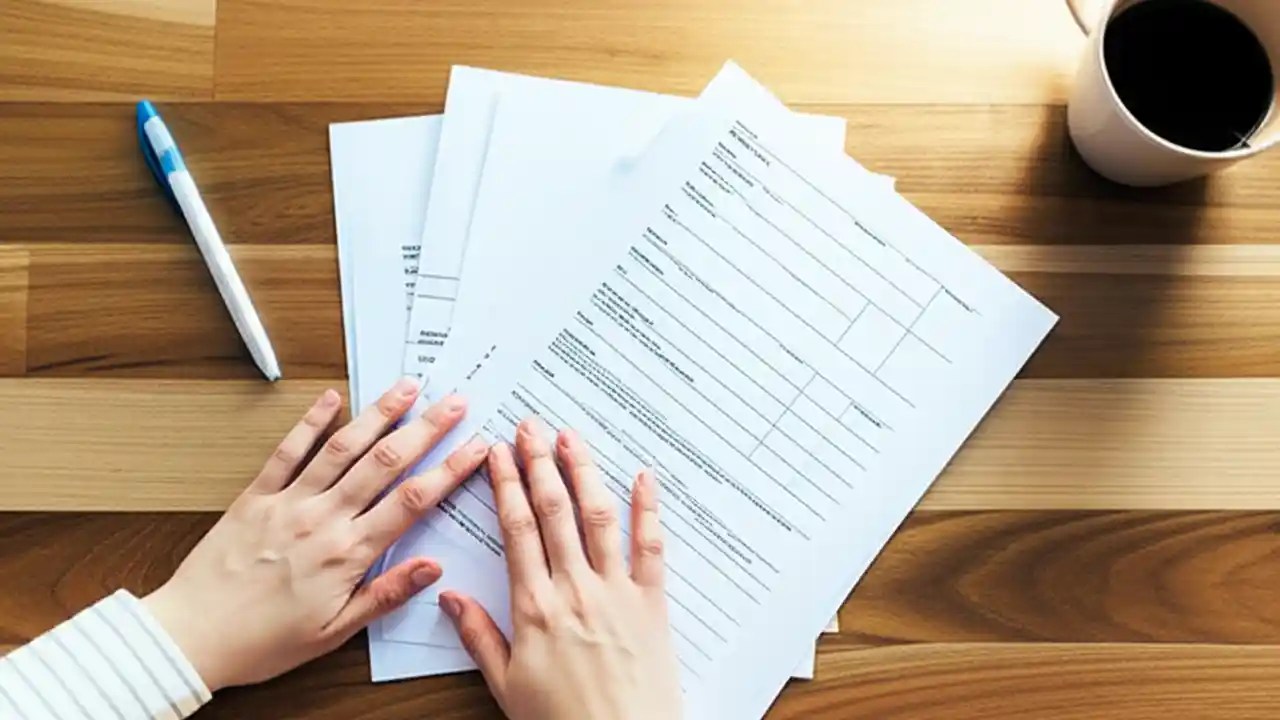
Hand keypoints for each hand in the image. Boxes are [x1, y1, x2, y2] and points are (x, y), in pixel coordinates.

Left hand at [142, 379, 487, 690]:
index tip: (475, 448)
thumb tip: (432, 567)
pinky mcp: (255, 497)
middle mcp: (321, 519)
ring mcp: (288, 502)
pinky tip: (331, 399)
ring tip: (406, 388)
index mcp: (346, 554)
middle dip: (425, 429)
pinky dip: (311, 422)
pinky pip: (288, 452)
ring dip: (378, 414)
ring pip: (342, 448)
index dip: (449, 470)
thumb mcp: (334, 631)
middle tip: (453, 402)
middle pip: (385, 463)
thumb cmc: (262, 642)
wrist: (191, 637)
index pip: (412, 501)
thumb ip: (386, 594)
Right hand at [440, 420, 681, 719]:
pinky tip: (644, 476)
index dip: (506, 485)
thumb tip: (448, 595)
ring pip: (597, 518)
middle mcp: (574, 589)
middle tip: (531, 427)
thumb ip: (479, 636)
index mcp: (534, 607)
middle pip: (553, 512)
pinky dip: (648, 508)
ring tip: (572, 438)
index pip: (516, 529)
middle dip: (539, 464)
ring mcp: (616, 592)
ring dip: (584, 472)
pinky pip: (651, 547)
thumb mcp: (506, 687)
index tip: (499, 453)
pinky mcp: (652, 603)